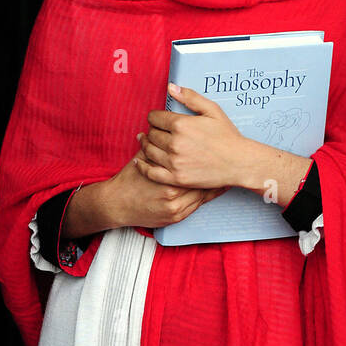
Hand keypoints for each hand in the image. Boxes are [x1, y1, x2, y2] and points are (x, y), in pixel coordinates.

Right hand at [63, 155, 225, 235]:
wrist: (116, 205)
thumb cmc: (128, 180)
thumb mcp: (141, 158)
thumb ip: (157, 146)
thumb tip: (166, 129)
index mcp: (166, 175)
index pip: (191, 162)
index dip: (204, 154)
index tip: (216, 147)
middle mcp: (172, 193)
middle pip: (200, 179)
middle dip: (213, 171)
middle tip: (228, 161)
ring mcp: (175, 207)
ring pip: (202, 194)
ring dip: (215, 184)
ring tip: (229, 175)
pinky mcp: (176, 217)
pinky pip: (198, 206)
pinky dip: (208, 196)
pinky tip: (218, 189)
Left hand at [136, 83, 250, 189]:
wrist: (239, 162)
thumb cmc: (228, 136)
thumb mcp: (212, 110)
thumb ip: (190, 97)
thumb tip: (171, 87)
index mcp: (181, 125)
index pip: (155, 118)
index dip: (154, 117)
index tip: (157, 119)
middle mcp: (175, 143)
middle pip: (151, 134)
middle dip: (151, 130)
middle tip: (154, 131)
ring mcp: (175, 162)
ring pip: (149, 151)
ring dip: (145, 145)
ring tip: (146, 142)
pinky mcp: (177, 178)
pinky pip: (151, 172)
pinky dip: (143, 167)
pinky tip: (139, 162)